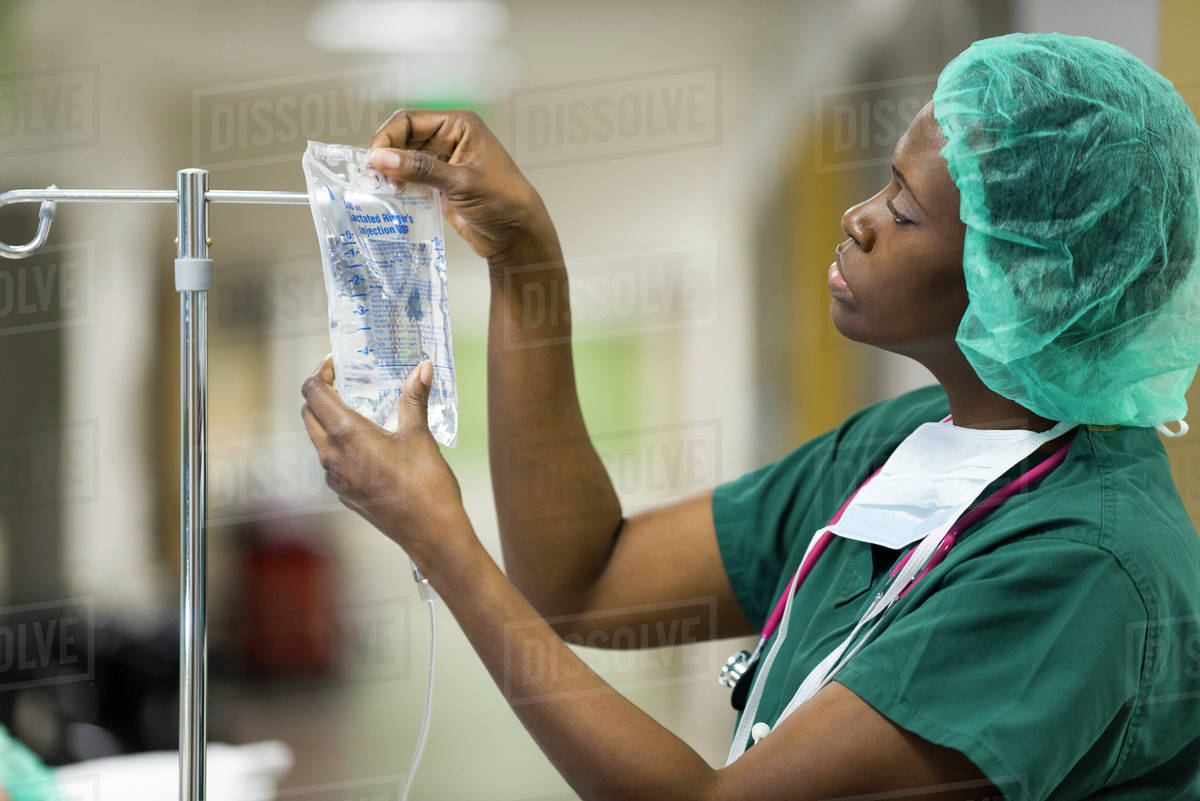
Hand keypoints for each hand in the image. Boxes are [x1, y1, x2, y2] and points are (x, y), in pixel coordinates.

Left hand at [300, 355, 470, 569]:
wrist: (431, 535)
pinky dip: (339, 443)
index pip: (313, 393)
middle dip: (321, 393)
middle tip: (346, 381)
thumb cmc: (427, 486)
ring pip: (318, 439)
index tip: (337, 362)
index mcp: (347, 436)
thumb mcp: (420, 436)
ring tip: (359, 408)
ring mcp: (335, 479)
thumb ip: (414, 398)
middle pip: (309, 414)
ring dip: (328, 419)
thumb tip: (423, 368)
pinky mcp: (345, 494)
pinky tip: (368, 442)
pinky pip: (331, 461)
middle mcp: (332, 458)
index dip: (320, 372)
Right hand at [367, 109, 561, 271]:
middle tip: (374, 177)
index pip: (411, 120)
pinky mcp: (440, 182)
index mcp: (460, 125)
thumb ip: (420, 169)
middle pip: (405, 137)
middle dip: (388, 154)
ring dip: (392, 170)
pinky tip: (394, 195)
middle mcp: (451, 138)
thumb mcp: (460, 183)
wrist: (517, 236)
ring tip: (383, 188)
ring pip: (406, 157)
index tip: (374, 160)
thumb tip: (381, 158)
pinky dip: (400, 183)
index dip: (388, 137)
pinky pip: (412, 176)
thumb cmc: (502, 202)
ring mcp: (445, 160)